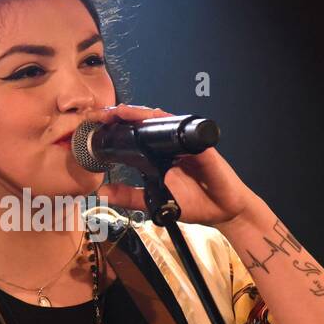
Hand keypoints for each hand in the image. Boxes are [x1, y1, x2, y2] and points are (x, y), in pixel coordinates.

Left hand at [87, 104, 258, 226]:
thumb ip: (130, 197)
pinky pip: (185, 130)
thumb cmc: (195, 204)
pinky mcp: (201, 147)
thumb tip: (103, 192)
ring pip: (163, 120)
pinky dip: (170, 122)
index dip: (120, 127)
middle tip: (105, 113)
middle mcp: (172, 145)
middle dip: (126, 115)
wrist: (223, 212)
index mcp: (160, 155)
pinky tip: (156, 117)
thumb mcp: (154, 202)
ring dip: (142, 113)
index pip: (138, 135)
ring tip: (122, 111)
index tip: (99, 124)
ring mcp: (187, 143)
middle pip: (148, 122)